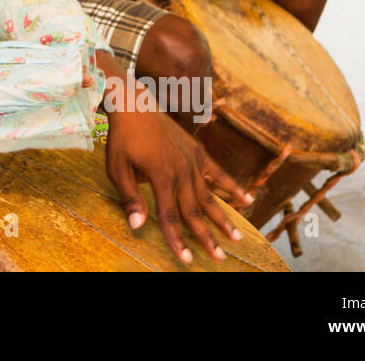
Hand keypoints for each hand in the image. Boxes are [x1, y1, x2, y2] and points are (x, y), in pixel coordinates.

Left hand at [104, 75, 253, 262]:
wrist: (134, 104)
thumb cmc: (122, 138)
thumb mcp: (117, 168)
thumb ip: (130, 197)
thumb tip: (137, 226)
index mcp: (161, 177)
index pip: (170, 217)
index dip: (178, 240)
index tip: (188, 259)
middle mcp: (181, 171)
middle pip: (195, 211)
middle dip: (207, 237)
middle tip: (221, 259)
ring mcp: (192, 161)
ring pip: (210, 196)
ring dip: (223, 218)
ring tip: (237, 238)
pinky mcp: (197, 151)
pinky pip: (218, 173)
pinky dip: (232, 187)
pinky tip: (247, 200)